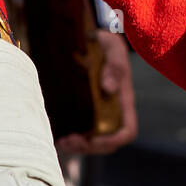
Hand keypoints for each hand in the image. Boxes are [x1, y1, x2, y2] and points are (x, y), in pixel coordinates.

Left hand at [56, 30, 138, 154]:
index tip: (93, 140)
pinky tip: (58, 136)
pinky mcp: (86, 110)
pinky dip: (71, 138)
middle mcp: (113, 111)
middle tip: (69, 141)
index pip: (127, 131)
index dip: (113, 140)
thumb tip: (108, 89)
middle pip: (108, 142)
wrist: (95, 38)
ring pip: (93, 140)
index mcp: (124, 102)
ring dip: (78, 146)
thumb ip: (113, 67)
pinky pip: (81, 131)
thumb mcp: (113, 50)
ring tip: (62, 142)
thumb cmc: (107, 45)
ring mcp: (100, 112)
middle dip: (89, 147)